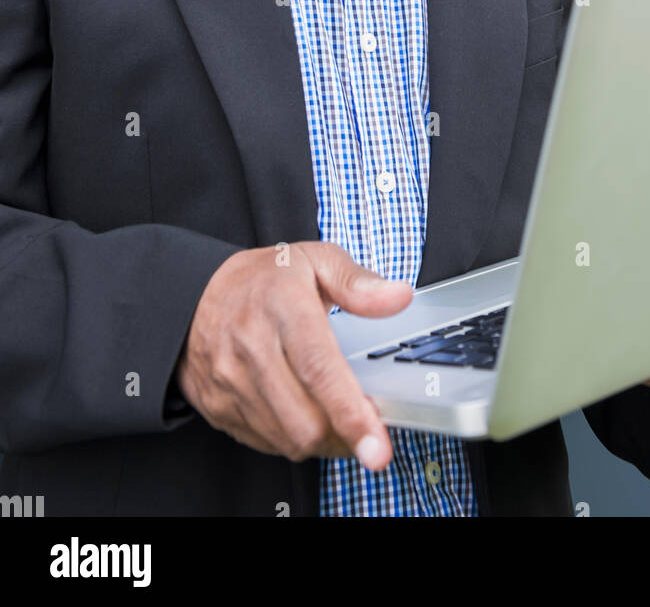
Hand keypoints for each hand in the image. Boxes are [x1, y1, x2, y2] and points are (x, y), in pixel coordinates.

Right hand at [176, 241, 411, 468]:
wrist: (195, 295)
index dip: (350, 412)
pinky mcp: (217, 407)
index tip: (377, 445)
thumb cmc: (265, 279)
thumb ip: (358, 282)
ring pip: (287, 439)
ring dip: (322, 441)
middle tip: (366, 423)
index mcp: (281, 306)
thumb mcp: (315, 260)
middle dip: (344, 435)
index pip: (318, 368)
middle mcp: (250, 347)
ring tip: (338, 418)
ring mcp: (229, 382)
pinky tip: (304, 415)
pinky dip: (293, 440)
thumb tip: (398, 297)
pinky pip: (265, 443)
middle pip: (304, 419)